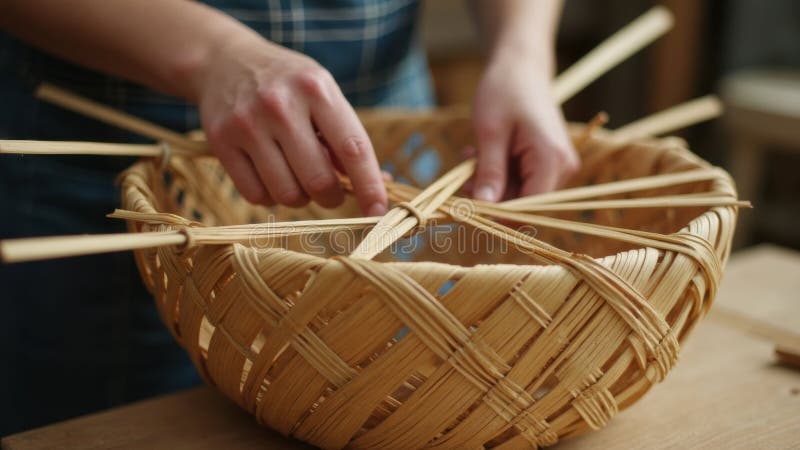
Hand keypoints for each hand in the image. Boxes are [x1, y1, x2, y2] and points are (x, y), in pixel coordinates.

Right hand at [191, 30, 387, 215]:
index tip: (378, 210)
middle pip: (318, 180)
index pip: (353, 148)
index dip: (369, 185)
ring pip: (287, 193)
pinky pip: (256, 195)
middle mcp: (281, 105)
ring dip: (300, 199)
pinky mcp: (221, 142)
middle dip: (332, 197)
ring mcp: (248, 124)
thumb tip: (379, 183)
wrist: (224, 61)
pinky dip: (270, 196)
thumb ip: (347, 136)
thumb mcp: (322, 94)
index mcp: (316, 89)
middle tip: (331, 192)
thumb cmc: (287, 84)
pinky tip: (272, 176)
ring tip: (298, 178)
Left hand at [471, 48, 578, 201]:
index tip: (468, 207)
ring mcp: (555, 165)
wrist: (520, 66)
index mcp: (551, 159)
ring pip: (519, 193)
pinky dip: (498, 174)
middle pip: (524, 202)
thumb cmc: (505, 91)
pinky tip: (480, 156)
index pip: (529, 206)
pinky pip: (520, 180)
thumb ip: (489, 172)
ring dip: (491, 183)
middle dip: (491, 195)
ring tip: (471, 159)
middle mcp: (562, 167)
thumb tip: (483, 208)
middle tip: (463, 178)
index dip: (498, 213)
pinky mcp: (545, 163)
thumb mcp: (490, 132)